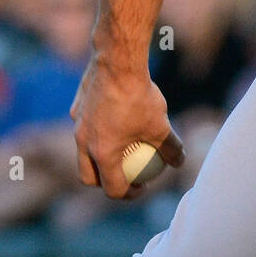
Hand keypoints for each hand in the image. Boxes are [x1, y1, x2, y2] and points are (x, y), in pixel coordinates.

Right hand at [71, 56, 184, 199]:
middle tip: (124, 175)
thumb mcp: (161, 125)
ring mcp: (77, 124)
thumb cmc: (140, 97)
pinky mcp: (77, 106)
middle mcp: (83, 143)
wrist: (117, 62)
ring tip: (119, 149)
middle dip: (104, 181)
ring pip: (83, 150)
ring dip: (98, 155)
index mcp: (102, 154)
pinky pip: (86, 124)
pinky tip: (115, 118)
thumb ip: (170, 147)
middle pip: (89, 175)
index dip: (129, 193)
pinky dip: (97, 129)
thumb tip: (179, 162)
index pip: (112, 188)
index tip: (142, 186)